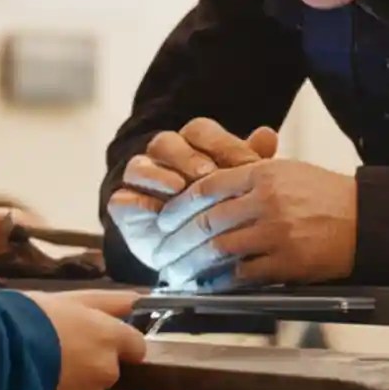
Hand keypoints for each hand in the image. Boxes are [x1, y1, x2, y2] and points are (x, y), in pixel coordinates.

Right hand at [24, 290, 145, 389]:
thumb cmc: (28, 318)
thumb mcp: (67, 299)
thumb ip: (106, 302)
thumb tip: (136, 300)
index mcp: (109, 336)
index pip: (136, 346)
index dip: (122, 343)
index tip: (103, 340)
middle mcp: (106, 369)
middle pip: (109, 369)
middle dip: (92, 364)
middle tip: (62, 352)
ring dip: (76, 385)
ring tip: (46, 370)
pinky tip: (40, 385)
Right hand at [106, 119, 276, 272]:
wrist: (193, 258)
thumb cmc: (221, 215)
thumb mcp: (241, 190)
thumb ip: (250, 162)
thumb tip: (267, 134)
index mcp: (192, 147)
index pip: (201, 131)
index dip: (222, 143)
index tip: (245, 161)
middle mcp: (163, 160)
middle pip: (166, 142)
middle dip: (187, 156)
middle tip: (207, 173)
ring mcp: (141, 183)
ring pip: (139, 165)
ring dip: (158, 174)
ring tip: (179, 188)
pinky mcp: (124, 208)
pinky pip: (122, 199)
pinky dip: (136, 202)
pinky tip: (155, 212)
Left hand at [151, 160, 356, 289]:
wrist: (365, 219)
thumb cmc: (324, 195)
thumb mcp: (286, 171)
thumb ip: (247, 177)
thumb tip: (205, 192)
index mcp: (263, 174)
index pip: (206, 187)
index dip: (179, 206)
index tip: (164, 220)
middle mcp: (266, 201)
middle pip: (206, 221)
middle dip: (176, 240)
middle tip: (161, 252)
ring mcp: (276, 233)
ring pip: (218, 249)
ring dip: (192, 265)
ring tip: (176, 273)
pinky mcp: (287, 262)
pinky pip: (243, 274)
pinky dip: (220, 282)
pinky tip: (207, 286)